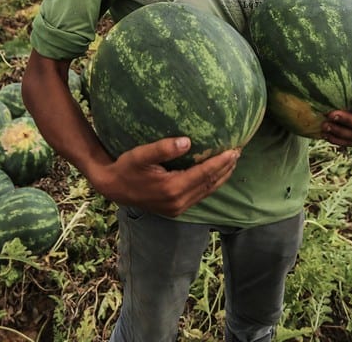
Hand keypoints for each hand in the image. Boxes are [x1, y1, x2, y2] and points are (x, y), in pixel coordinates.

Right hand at [91, 137, 239, 217]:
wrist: (113, 188)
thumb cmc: (126, 167)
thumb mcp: (141, 154)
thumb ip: (163, 148)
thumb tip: (187, 142)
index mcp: (172, 188)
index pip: (204, 174)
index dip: (220, 162)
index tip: (234, 150)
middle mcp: (178, 201)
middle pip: (209, 184)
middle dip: (225, 168)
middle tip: (238, 152)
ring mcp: (177, 208)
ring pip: (206, 192)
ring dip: (221, 177)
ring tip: (232, 161)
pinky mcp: (175, 210)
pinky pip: (199, 196)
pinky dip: (210, 184)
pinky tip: (216, 174)